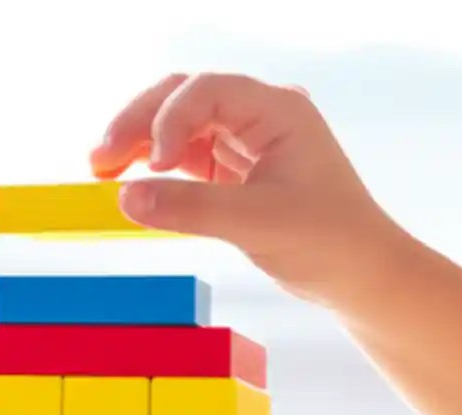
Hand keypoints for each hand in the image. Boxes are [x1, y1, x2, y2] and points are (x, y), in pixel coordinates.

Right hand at [90, 72, 414, 306]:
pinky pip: (185, 157)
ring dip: (140, 143)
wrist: (362, 275)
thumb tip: (126, 197)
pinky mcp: (234, 171)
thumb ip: (192, 209)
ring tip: (101, 169)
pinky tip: (129, 183)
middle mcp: (262, 116)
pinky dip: (156, 168)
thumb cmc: (331, 242)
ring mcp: (246, 141)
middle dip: (139, 124)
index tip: (153, 164)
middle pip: (183, 98)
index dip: (170, 120)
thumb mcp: (259, 224)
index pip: (208, 92)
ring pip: (178, 125)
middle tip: (99, 159)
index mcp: (280, 110)